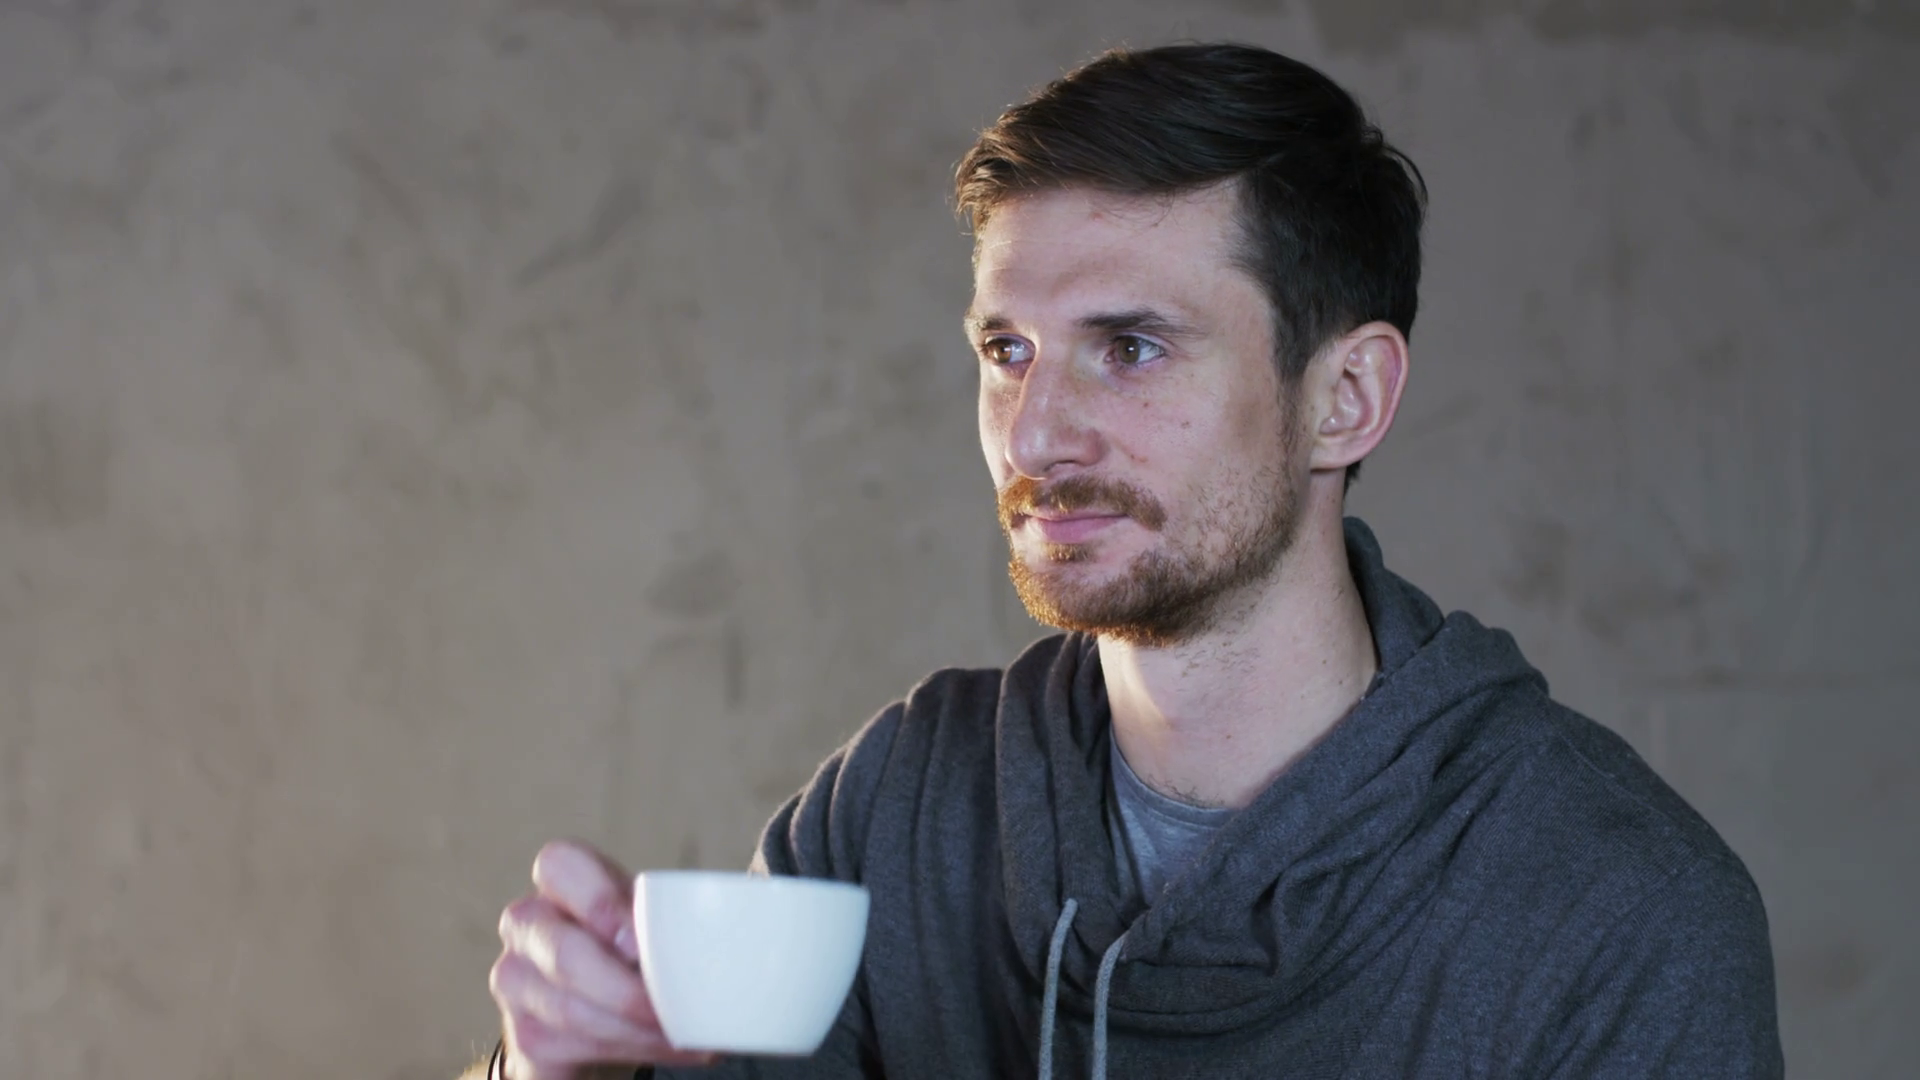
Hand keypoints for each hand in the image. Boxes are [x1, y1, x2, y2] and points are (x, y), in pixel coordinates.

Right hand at [490, 841, 717, 1079]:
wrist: (592, 1012)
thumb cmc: (627, 953)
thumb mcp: (645, 922)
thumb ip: (667, 915)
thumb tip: (731, 928)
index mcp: (560, 885)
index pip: (558, 866)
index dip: (600, 902)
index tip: (639, 941)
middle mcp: (527, 926)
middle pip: (563, 952)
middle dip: (625, 988)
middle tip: (671, 1004)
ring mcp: (515, 981)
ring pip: (570, 1009)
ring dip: (635, 1029)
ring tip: (684, 1034)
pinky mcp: (521, 1034)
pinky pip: (570, 1047)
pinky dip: (628, 1051)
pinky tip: (666, 1047)